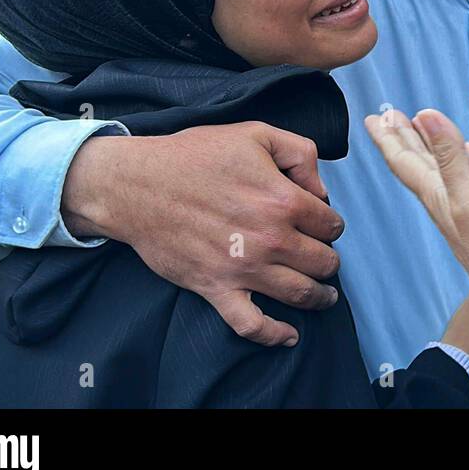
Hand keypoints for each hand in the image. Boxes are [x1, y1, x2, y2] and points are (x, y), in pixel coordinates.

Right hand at [62, 122, 344, 347]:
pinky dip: (274, 335)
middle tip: (324, 258)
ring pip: (300, 294)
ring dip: (319, 297)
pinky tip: (289, 336)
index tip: (323, 226)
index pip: (330, 225)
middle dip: (329, 260)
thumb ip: (302, 154)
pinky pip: (251, 324)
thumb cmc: (195, 155)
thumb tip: (321, 190)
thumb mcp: (257, 133)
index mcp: (284, 200)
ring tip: (324, 295)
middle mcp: (271, 239)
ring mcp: (243, 268)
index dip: (331, 225)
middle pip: (323, 262)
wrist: (137, 185)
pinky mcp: (215, 288)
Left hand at [364, 108, 468, 353]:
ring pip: (445, 161)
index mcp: (436, 193)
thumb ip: (449, 158)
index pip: (404, 160)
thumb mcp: (468, 199)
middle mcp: (448, 194)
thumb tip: (426, 115)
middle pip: (419, 158)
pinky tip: (466, 146)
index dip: (388, 137)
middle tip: (388, 113)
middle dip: (403, 135)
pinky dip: (466, 155)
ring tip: (422, 121)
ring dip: (432, 142)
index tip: (375, 116)